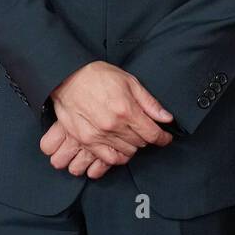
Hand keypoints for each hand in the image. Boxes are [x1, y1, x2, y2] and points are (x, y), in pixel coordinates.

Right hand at [44, 61, 174, 171]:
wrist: (68, 77)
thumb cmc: (99, 76)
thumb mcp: (129, 82)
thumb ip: (149, 103)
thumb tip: (166, 118)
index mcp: (126, 109)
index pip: (152, 134)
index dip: (163, 138)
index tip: (165, 137)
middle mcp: (113, 126)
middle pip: (140, 143)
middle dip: (147, 138)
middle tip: (144, 130)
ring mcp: (98, 135)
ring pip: (127, 152)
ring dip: (133, 146)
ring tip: (131, 136)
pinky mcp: (86, 140)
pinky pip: (108, 158)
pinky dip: (118, 156)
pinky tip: (120, 148)